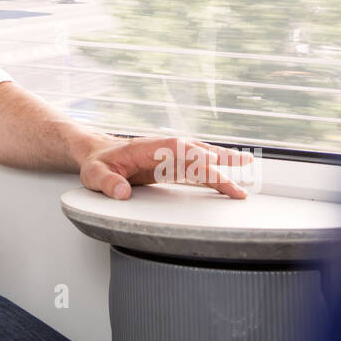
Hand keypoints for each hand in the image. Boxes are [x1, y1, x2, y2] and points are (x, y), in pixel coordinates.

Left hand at [78, 135, 253, 199]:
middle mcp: (162, 149)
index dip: (192, 154)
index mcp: (145, 147)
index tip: (210, 162)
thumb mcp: (94, 174)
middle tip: (243, 162)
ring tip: (245, 172)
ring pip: (199, 158)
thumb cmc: (97, 162)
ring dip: (222, 164)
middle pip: (195, 150)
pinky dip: (213, 174)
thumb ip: (107, 182)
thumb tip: (122, 192)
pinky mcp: (171, 167)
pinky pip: (195, 169)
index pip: (174, 147)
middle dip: (219, 156)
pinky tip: (228, 183)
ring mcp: (168, 157)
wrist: (97, 153)